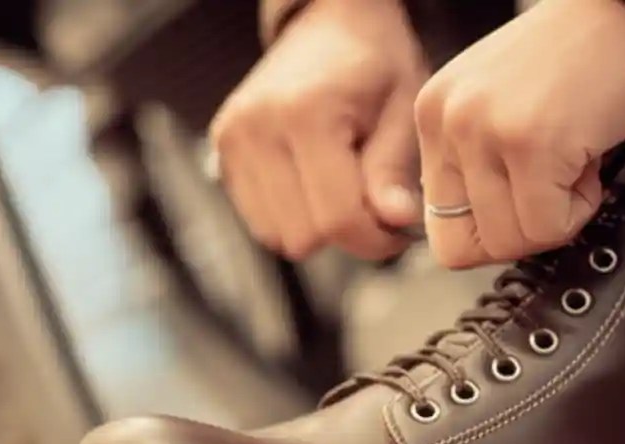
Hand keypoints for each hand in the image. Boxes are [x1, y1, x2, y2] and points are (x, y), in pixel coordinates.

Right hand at [210, 0, 427, 260]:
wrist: (329, 24)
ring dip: (317, 229)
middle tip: (375, 209)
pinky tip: (316, 187)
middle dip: (348, 235)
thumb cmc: (374, 63)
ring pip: (277, 237)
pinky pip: (259, 222)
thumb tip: (395, 222)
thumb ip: (392, 171)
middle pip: (304, 236)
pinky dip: (292, 218)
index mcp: (305, 114)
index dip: (376, 240)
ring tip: (344, 191)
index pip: (337, 218)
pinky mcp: (222, 151)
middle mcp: (256, 129)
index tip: (399, 231)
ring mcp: (232, 141)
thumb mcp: (402, 111)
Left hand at [414, 0, 624, 267]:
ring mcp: (485, 129)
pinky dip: (585, 205)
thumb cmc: (591, 53)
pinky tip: (593, 152)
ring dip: (559, 213)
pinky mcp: (531, 141)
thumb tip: (485, 236)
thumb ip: (481, 164)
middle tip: (558, 180)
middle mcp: (448, 117)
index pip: (440, 227)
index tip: (530, 198)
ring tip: (578, 155)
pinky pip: (550, 227)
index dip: (494, 231)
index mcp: (436, 111)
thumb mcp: (508, 105)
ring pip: (511, 241)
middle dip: (525, 229)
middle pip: (467, 245)